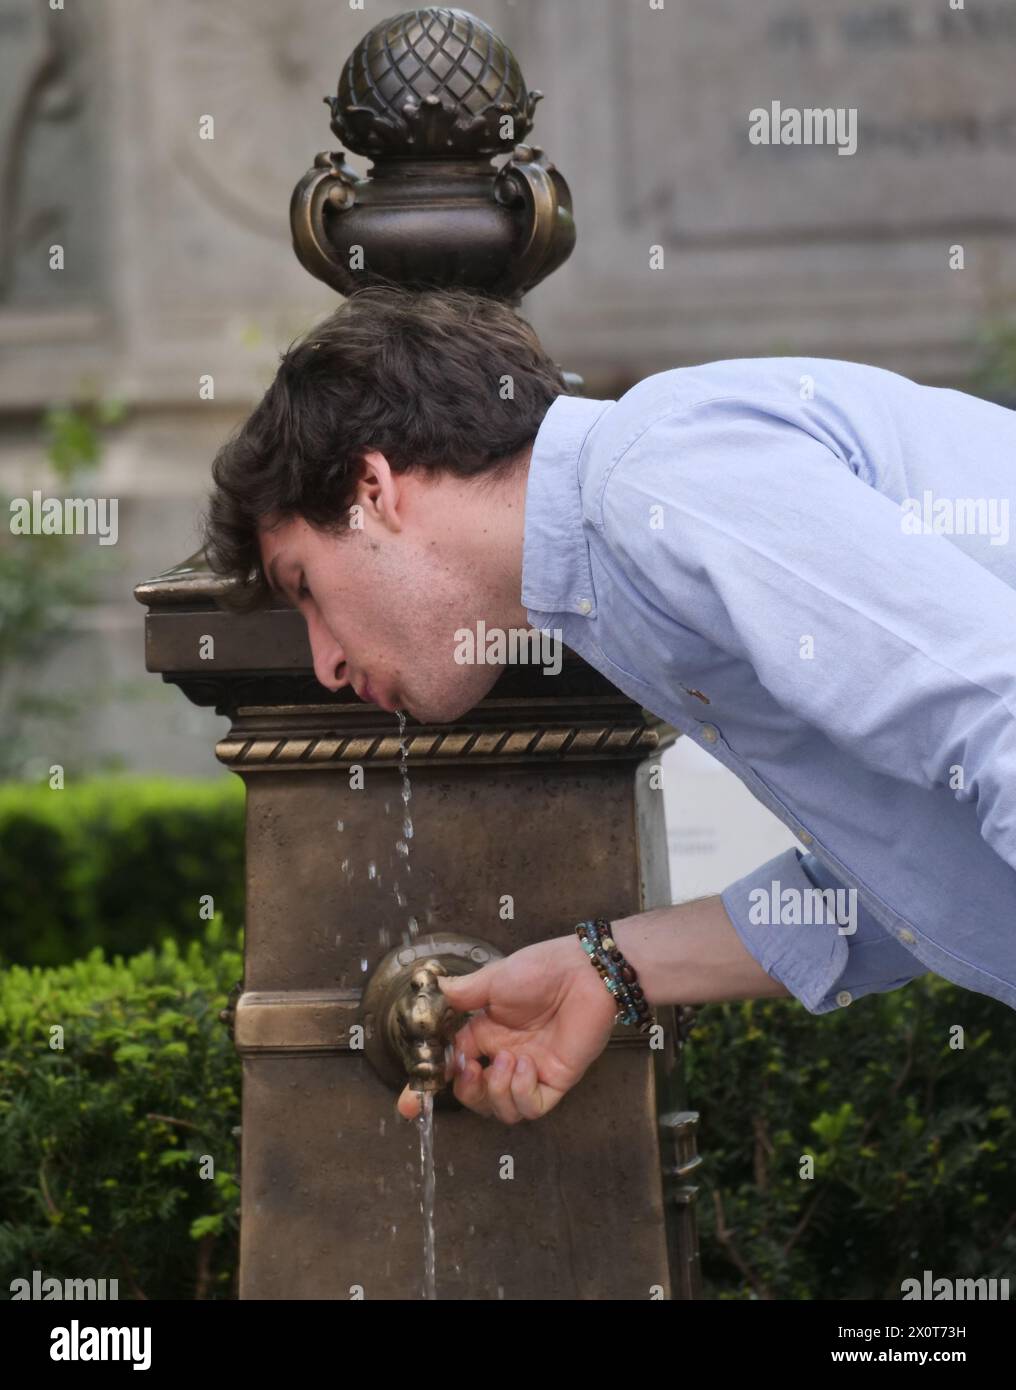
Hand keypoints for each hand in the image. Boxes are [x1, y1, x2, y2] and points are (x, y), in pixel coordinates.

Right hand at [395, 933, 618, 1123]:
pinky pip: (530, 1107)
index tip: (410, 1104)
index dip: (429, 1088)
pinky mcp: (555, 1080)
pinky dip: (520, 1093)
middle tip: (471, 1070)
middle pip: (474, 1097)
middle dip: (466, 1092)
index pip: (451, 1067)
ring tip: (507, 1060)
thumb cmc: (542, 969)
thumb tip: (435, 992)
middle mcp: (504, 1056)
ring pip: (500, 1109)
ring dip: (496, 1090)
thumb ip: (463, 994)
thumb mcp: (495, 978)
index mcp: (484, 1033)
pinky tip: (525, 1066)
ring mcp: (529, 1071)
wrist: (584, 971)